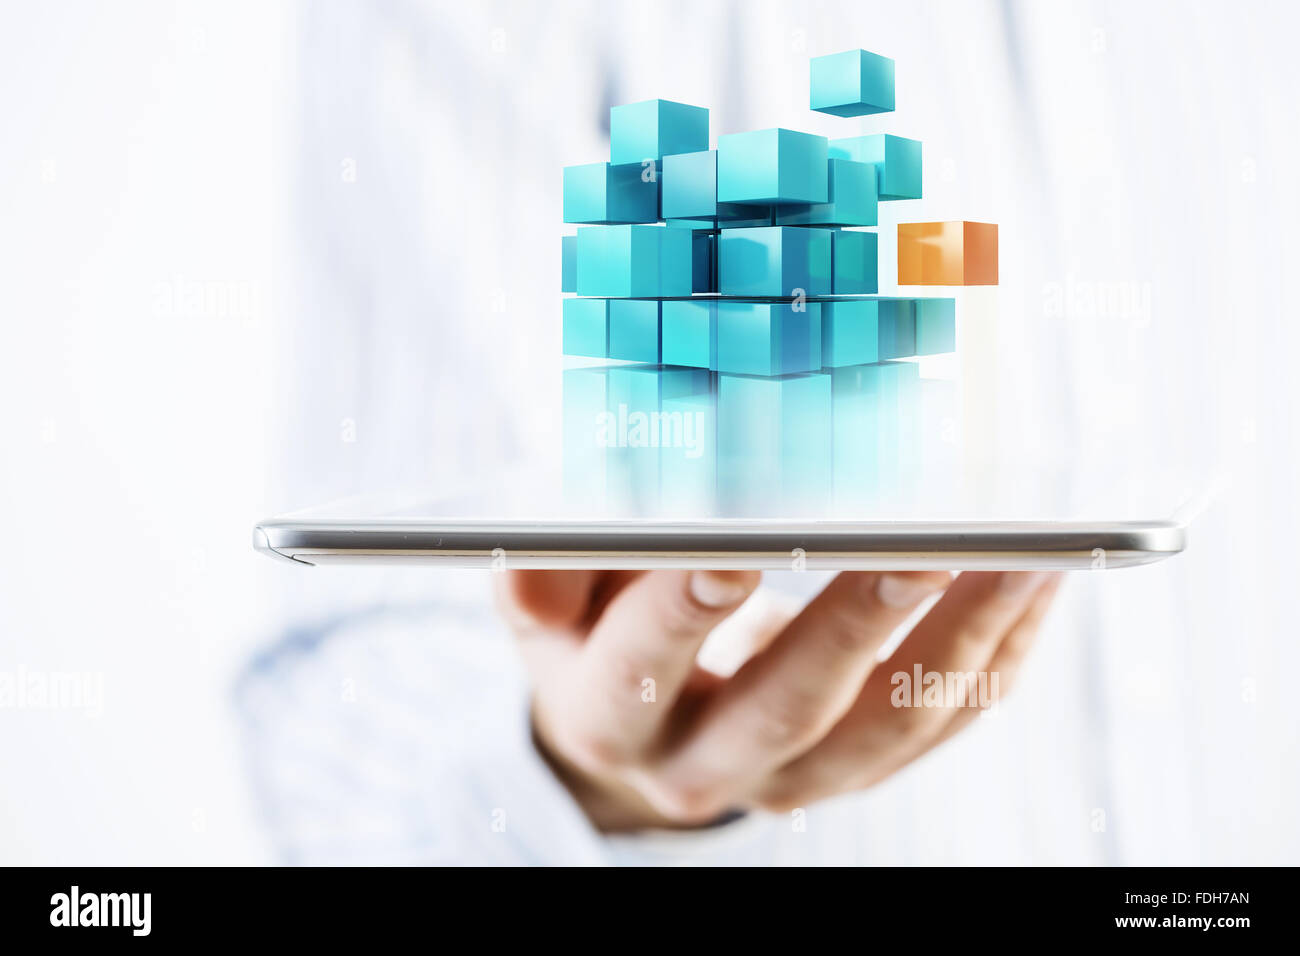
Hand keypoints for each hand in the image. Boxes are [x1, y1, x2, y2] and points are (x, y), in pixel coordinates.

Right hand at [497, 568, 1062, 830]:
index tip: (729, 554)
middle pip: (785, 710)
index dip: (678, 617)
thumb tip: (552, 534)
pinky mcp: (856, 771)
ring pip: (887, 730)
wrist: (636, 722)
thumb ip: (549, 568)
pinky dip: (992, 658)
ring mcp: (791, 779)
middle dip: (852, 628)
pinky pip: (939, 727)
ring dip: (959, 644)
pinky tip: (1032, 588)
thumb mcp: (546, 601)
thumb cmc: (590, 632)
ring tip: (1024, 560)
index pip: (638, 671)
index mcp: (611, 715)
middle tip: (918, 550)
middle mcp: (702, 767)